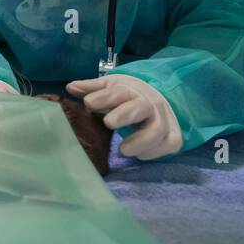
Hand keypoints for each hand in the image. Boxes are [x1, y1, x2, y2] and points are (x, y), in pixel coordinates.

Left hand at [67, 75, 181, 159]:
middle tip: (108, 122)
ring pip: (157, 131)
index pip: (120, 92)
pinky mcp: (173, 137)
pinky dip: (154, 152)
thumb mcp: (109, 88)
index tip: (88, 103)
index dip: (104, 97)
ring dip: (140, 141)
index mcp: (131, 91)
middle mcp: (150, 104)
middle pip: (141, 108)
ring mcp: (163, 121)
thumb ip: (91, 89)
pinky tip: (139, 155)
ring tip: (123, 150)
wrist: (156, 100)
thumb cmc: (126, 96)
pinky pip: (169, 145)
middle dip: (125, 114)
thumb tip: (71, 88)